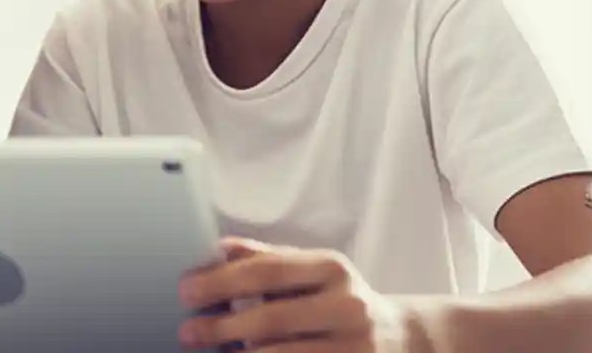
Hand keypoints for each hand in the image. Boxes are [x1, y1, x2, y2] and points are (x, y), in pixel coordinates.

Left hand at [177, 238, 420, 351]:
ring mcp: (355, 348)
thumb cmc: (341, 300)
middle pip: (271, 319)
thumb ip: (266, 258)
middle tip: (187, 330)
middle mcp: (348, 306)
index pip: (267, 271)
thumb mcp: (312, 270)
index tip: (185, 289)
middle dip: (220, 326)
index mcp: (331, 268)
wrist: (405, 339)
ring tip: (211, 352)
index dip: (221, 281)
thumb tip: (216, 248)